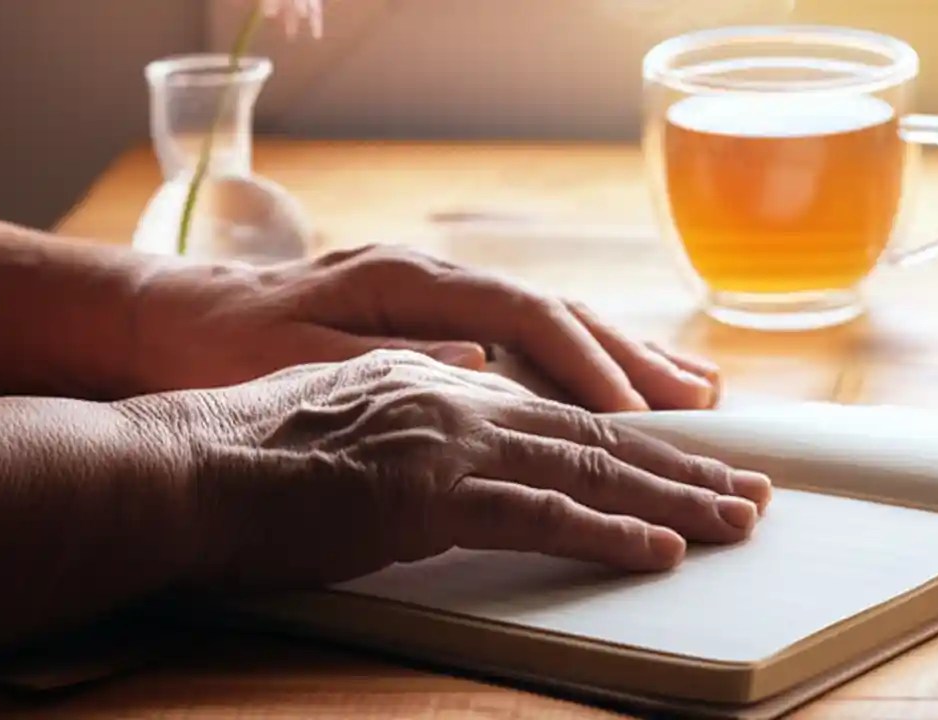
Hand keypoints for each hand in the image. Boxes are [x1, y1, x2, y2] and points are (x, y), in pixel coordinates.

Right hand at [122, 351, 769, 588]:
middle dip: (685, 465)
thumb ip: (417, 403)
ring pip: (588, 467)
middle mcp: (462, 397)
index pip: (564, 408)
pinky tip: (660, 550)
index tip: (693, 458)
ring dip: (673, 498)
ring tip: (735, 522)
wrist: (185, 465)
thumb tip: (464, 408)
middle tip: (751, 492)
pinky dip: (608, 533)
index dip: (638, 436)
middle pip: (597, 433)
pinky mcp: (428, 496)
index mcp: (445, 378)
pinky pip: (540, 514)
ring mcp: (449, 443)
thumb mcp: (349, 408)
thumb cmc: (253, 450)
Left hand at [129, 245, 718, 411]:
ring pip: (557, 325)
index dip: (584, 365)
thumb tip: (478, 363)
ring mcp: (446, 300)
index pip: (521, 318)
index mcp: (407, 283)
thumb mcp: (293, 357)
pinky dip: (586, 365)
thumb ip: (385, 358)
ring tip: (697, 392)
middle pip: (559, 316)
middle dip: (634, 362)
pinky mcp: (443, 325)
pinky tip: (626, 387)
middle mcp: (439, 282)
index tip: (631, 415)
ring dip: (628, 359)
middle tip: (703, 408)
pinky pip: (532, 342)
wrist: (176, 320)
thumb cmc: (228, 345)